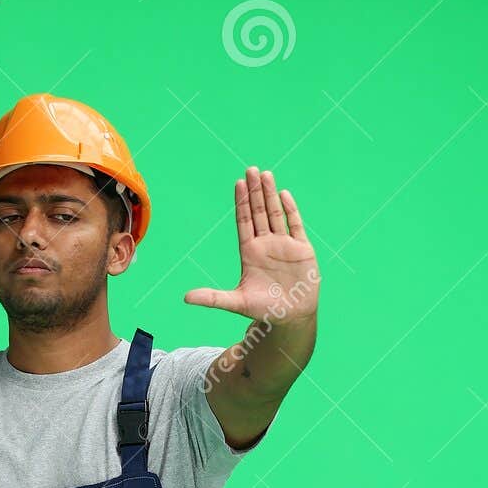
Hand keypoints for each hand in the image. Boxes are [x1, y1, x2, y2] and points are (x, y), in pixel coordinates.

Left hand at [184, 167, 318, 327]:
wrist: (290, 318)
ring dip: (271, 195)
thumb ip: (212, 298)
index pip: (243, 222)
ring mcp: (284, 244)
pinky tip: (283, 194)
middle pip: (259, 213)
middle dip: (255, 192)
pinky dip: (290, 210)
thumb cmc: (263, 310)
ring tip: (265, 174)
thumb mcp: (236, 303)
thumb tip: (185, 298)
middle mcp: (266, 244)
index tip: (238, 183)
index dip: (241, 203)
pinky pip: (295, 225)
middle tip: (250, 169)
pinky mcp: (301, 249)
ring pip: (276, 214)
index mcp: (249, 252)